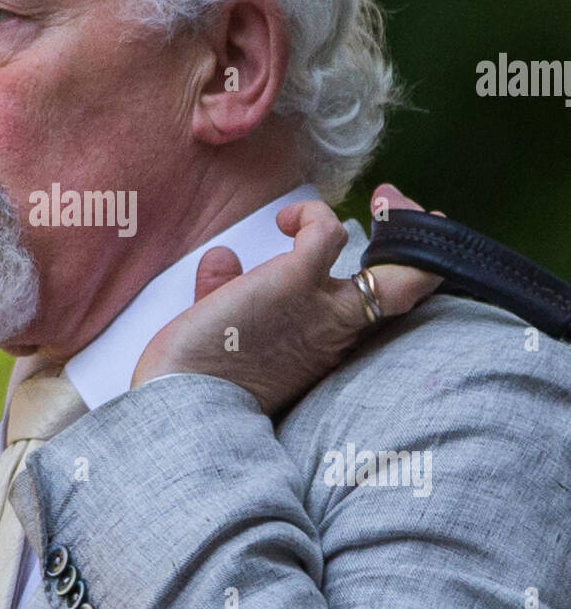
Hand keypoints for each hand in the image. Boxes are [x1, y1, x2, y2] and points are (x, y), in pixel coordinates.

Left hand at [130, 184, 444, 415]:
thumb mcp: (227, 329)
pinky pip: (326, 233)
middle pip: (417, 291)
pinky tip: (283, 220)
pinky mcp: (294, 284)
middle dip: (424, 242)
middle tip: (399, 206)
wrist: (183, 409)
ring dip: (402, 223)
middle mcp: (341, 332)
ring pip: (404, 274)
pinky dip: (312, 214)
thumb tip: (221, 257)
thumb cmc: (198, 379)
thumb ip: (227, 290)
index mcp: (331, 346)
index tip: (390, 238)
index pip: (388, 310)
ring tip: (384, 198)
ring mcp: (325, 311)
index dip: (406, 271)